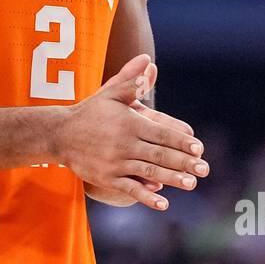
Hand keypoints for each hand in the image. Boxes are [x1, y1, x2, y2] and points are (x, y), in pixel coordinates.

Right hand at [52, 54, 206, 209]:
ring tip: (191, 183)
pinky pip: (130, 189)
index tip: (199, 147)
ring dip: (172, 179)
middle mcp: (124, 144)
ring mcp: (115, 163)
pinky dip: (147, 197)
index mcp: (128, 123)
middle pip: (159, 154)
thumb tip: (148, 60)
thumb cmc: (90, 111)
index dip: (181, 141)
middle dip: (183, 162)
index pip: (160, 133)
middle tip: (205, 169)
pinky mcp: (107, 178)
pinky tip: (164, 203)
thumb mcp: (110, 93)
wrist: (59, 134)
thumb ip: (131, 80)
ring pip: (148, 172)